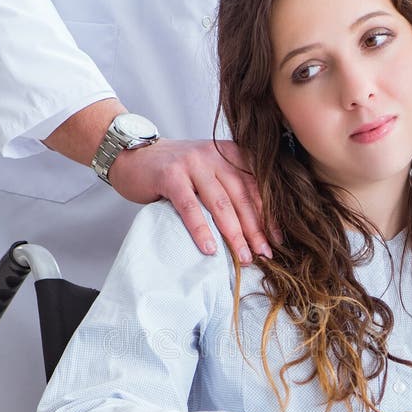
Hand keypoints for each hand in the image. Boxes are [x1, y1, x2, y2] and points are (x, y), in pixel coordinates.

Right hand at [109, 138, 275, 263]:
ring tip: (243, 257)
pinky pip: (190, 207)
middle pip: (242, 197)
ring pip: (220, 204)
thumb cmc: (175, 171)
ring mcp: (193, 163)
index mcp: (230, 153)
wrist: (133, 155)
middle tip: (265, 255)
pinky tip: (209, 249)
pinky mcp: (170, 176)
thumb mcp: (209, 172)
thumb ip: (231, 188)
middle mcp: (215, 155)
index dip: (270, 216)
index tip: (279, 241)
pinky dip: (201, 230)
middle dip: (256, 230)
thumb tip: (257, 227)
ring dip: (234, 234)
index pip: (256, 187)